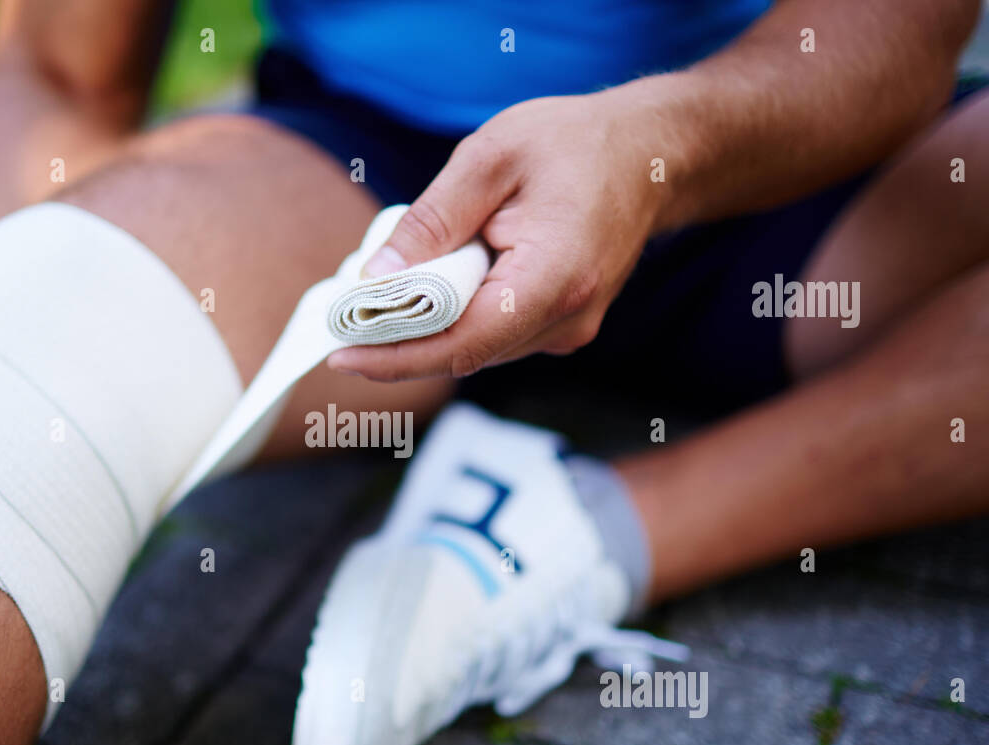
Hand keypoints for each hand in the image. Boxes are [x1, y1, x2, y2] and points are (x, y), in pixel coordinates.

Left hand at [328, 86, 673, 381]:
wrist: (650, 156)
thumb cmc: (575, 145)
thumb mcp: (491, 158)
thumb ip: (432, 220)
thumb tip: (376, 277)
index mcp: (555, 278)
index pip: (463, 341)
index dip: (396, 355)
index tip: (340, 354)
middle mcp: (567, 320)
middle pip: (463, 352)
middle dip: (397, 344)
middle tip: (337, 323)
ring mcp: (568, 330)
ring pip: (476, 348)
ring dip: (423, 332)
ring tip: (372, 305)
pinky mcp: (561, 327)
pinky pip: (493, 335)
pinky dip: (453, 320)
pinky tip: (423, 293)